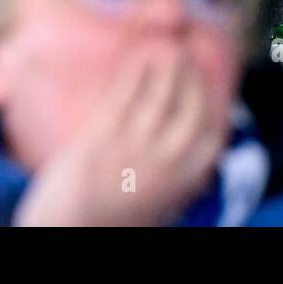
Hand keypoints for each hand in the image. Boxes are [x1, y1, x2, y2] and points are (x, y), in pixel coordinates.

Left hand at [13, 47, 227, 226]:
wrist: (69, 234)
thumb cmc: (112, 220)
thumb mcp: (159, 204)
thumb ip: (177, 175)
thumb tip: (195, 145)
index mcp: (181, 182)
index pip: (211, 136)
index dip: (212, 105)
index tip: (207, 87)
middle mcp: (163, 164)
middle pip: (188, 110)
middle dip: (191, 78)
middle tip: (188, 56)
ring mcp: (131, 150)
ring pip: (157, 98)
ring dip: (165, 68)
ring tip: (168, 49)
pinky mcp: (99, 140)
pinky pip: (124, 98)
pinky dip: (135, 73)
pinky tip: (139, 57)